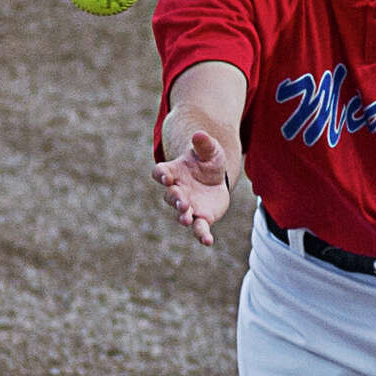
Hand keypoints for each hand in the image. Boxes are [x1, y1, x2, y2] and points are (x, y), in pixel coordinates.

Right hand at [153, 129, 231, 246]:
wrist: (215, 177)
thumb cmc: (207, 161)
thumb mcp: (210, 149)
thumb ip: (204, 144)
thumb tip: (199, 134)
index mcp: (174, 172)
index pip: (160, 173)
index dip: (161, 175)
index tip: (165, 177)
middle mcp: (177, 191)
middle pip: (171, 196)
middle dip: (176, 199)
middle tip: (183, 203)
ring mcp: (188, 206)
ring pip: (182, 214)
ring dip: (183, 217)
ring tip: (187, 219)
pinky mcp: (201, 217)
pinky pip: (199, 229)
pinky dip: (202, 236)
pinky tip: (207, 241)